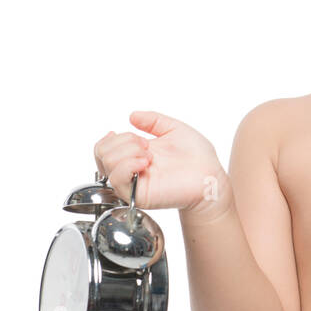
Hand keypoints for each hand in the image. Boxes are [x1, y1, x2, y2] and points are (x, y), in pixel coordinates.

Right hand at [94, 111, 227, 214]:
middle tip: (145, 144)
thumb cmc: (198, 157)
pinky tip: (146, 162)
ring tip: (148, 154)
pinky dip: (128, 165)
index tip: (129, 134)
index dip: (111, 138)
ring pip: (107, 163)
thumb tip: (132, 115)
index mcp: (137, 153)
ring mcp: (134, 182)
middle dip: (123, 141)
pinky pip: (118, 180)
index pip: (104, 147)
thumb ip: (152, 120)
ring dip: (127, 151)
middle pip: (101, 153)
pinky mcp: (139, 195)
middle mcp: (132, 168)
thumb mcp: (174, 129)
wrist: (210, 176)